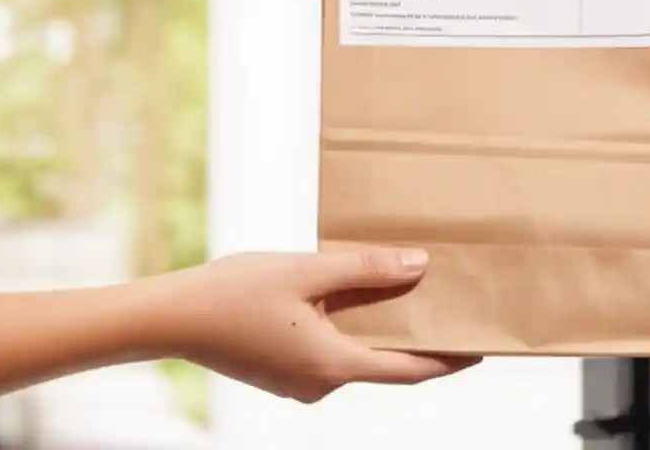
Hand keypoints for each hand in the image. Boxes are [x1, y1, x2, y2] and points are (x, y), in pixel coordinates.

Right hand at [141, 248, 478, 402]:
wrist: (168, 318)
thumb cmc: (234, 293)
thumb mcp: (306, 272)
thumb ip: (365, 269)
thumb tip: (418, 265)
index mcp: (333, 366)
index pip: (409, 370)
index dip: (449, 359)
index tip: (480, 347)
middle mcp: (320, 385)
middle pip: (382, 360)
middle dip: (412, 334)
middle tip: (443, 303)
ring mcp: (298, 383)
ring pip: (352, 352)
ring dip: (375, 326)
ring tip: (399, 289)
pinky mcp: (280, 373)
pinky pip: (327, 351)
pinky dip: (345, 327)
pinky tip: (347, 295)